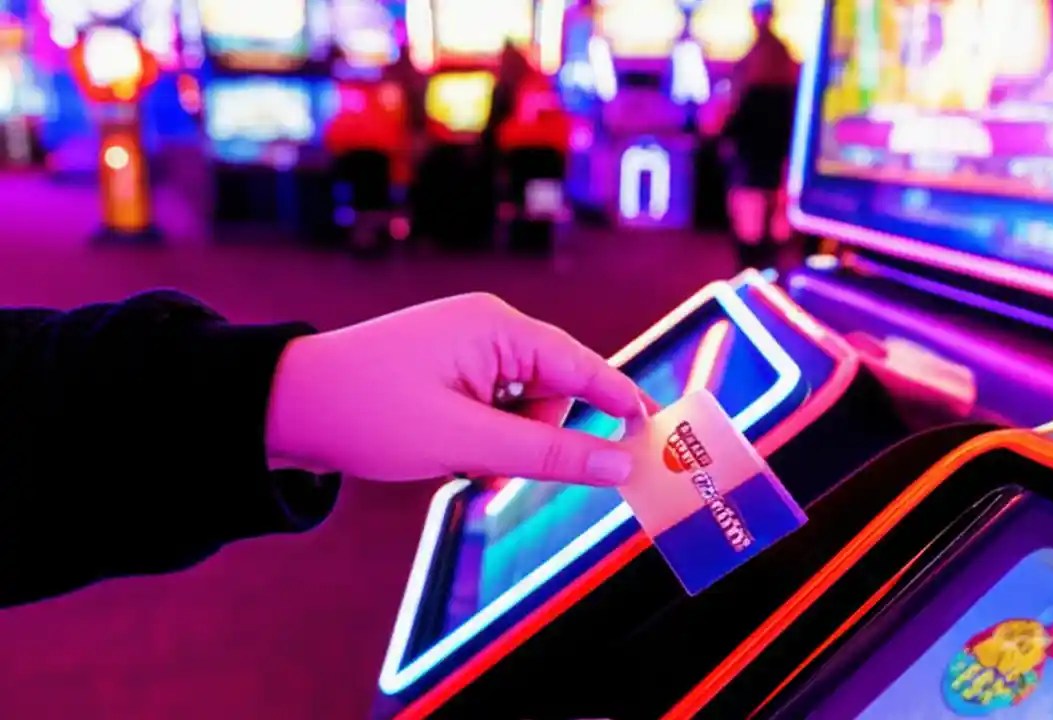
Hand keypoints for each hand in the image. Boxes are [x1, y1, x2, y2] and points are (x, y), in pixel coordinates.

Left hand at [265, 293, 653, 484]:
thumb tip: (619, 465)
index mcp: (497, 327)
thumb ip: (549, 456)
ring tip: (460, 464)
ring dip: (505, 446)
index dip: (619, 402)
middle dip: (536, 439)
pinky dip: (483, 439)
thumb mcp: (465, 443)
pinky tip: (449, 453)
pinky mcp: (450, 369)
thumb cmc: (368, 414)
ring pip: (523, 408)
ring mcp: (467, 348)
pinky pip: (493, 408)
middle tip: (493, 471)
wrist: (283, 407)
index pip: (582, 366)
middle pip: (553, 392)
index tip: (655, 434)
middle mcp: (488, 327)